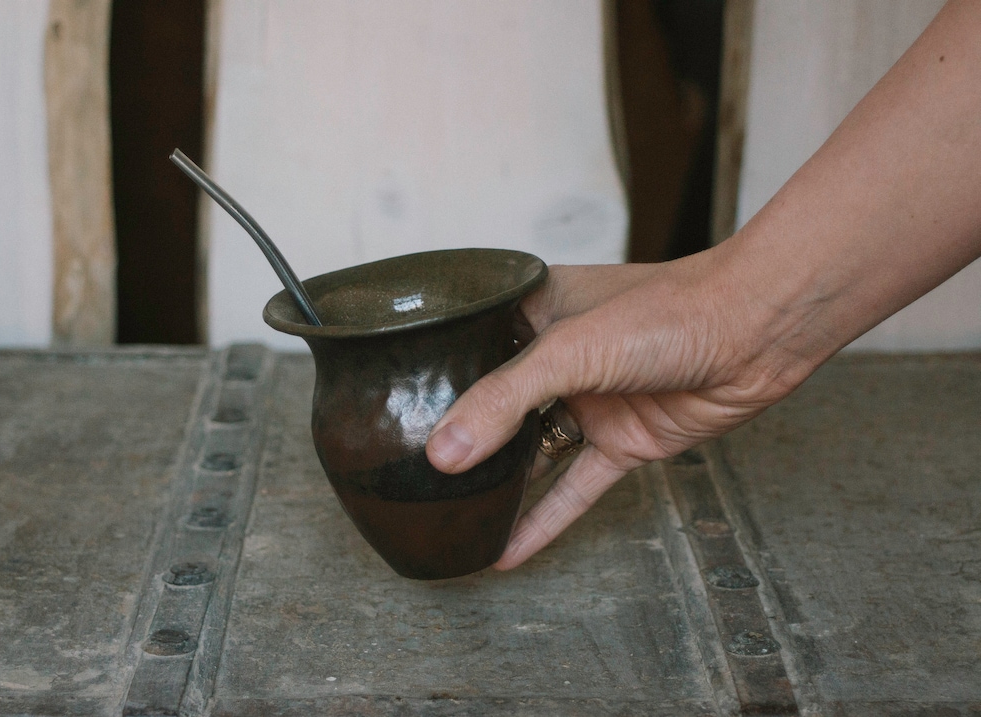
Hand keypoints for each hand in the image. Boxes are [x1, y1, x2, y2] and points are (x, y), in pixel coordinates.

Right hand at [426, 250, 809, 569]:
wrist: (756, 333)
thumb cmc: (669, 312)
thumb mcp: (570, 350)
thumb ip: (503, 400)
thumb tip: (444, 454)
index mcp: (535, 313)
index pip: (468, 348)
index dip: (432, 378)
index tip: (389, 409)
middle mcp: (558, 358)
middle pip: (496, 406)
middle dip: (461, 439)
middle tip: (407, 474)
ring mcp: (590, 402)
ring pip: (532, 451)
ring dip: (498, 485)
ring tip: (446, 516)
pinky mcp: (623, 441)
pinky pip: (575, 487)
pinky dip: (544, 519)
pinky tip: (507, 549)